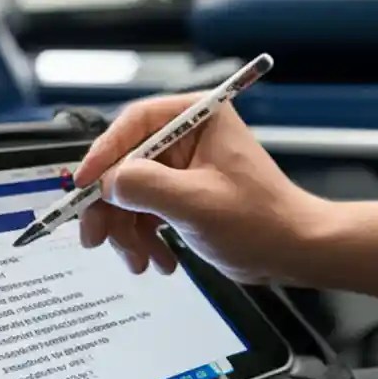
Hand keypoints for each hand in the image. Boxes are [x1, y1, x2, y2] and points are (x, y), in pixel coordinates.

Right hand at [76, 94, 323, 283]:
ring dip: (127, 230)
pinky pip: (144, 211)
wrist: (294, 252)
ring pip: (130, 193)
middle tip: (95, 238)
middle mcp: (186, 136)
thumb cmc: (261, 221)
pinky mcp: (180, 194)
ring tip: (138, 260)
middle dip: (110, 206)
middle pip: (125, 164)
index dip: (103, 154)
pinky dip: (143, 238)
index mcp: (197, 117)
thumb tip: (105, 183)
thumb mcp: (196, 202)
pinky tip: (157, 261)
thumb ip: (144, 186)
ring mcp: (182, 167)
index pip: (134, 124)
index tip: (83, 185)